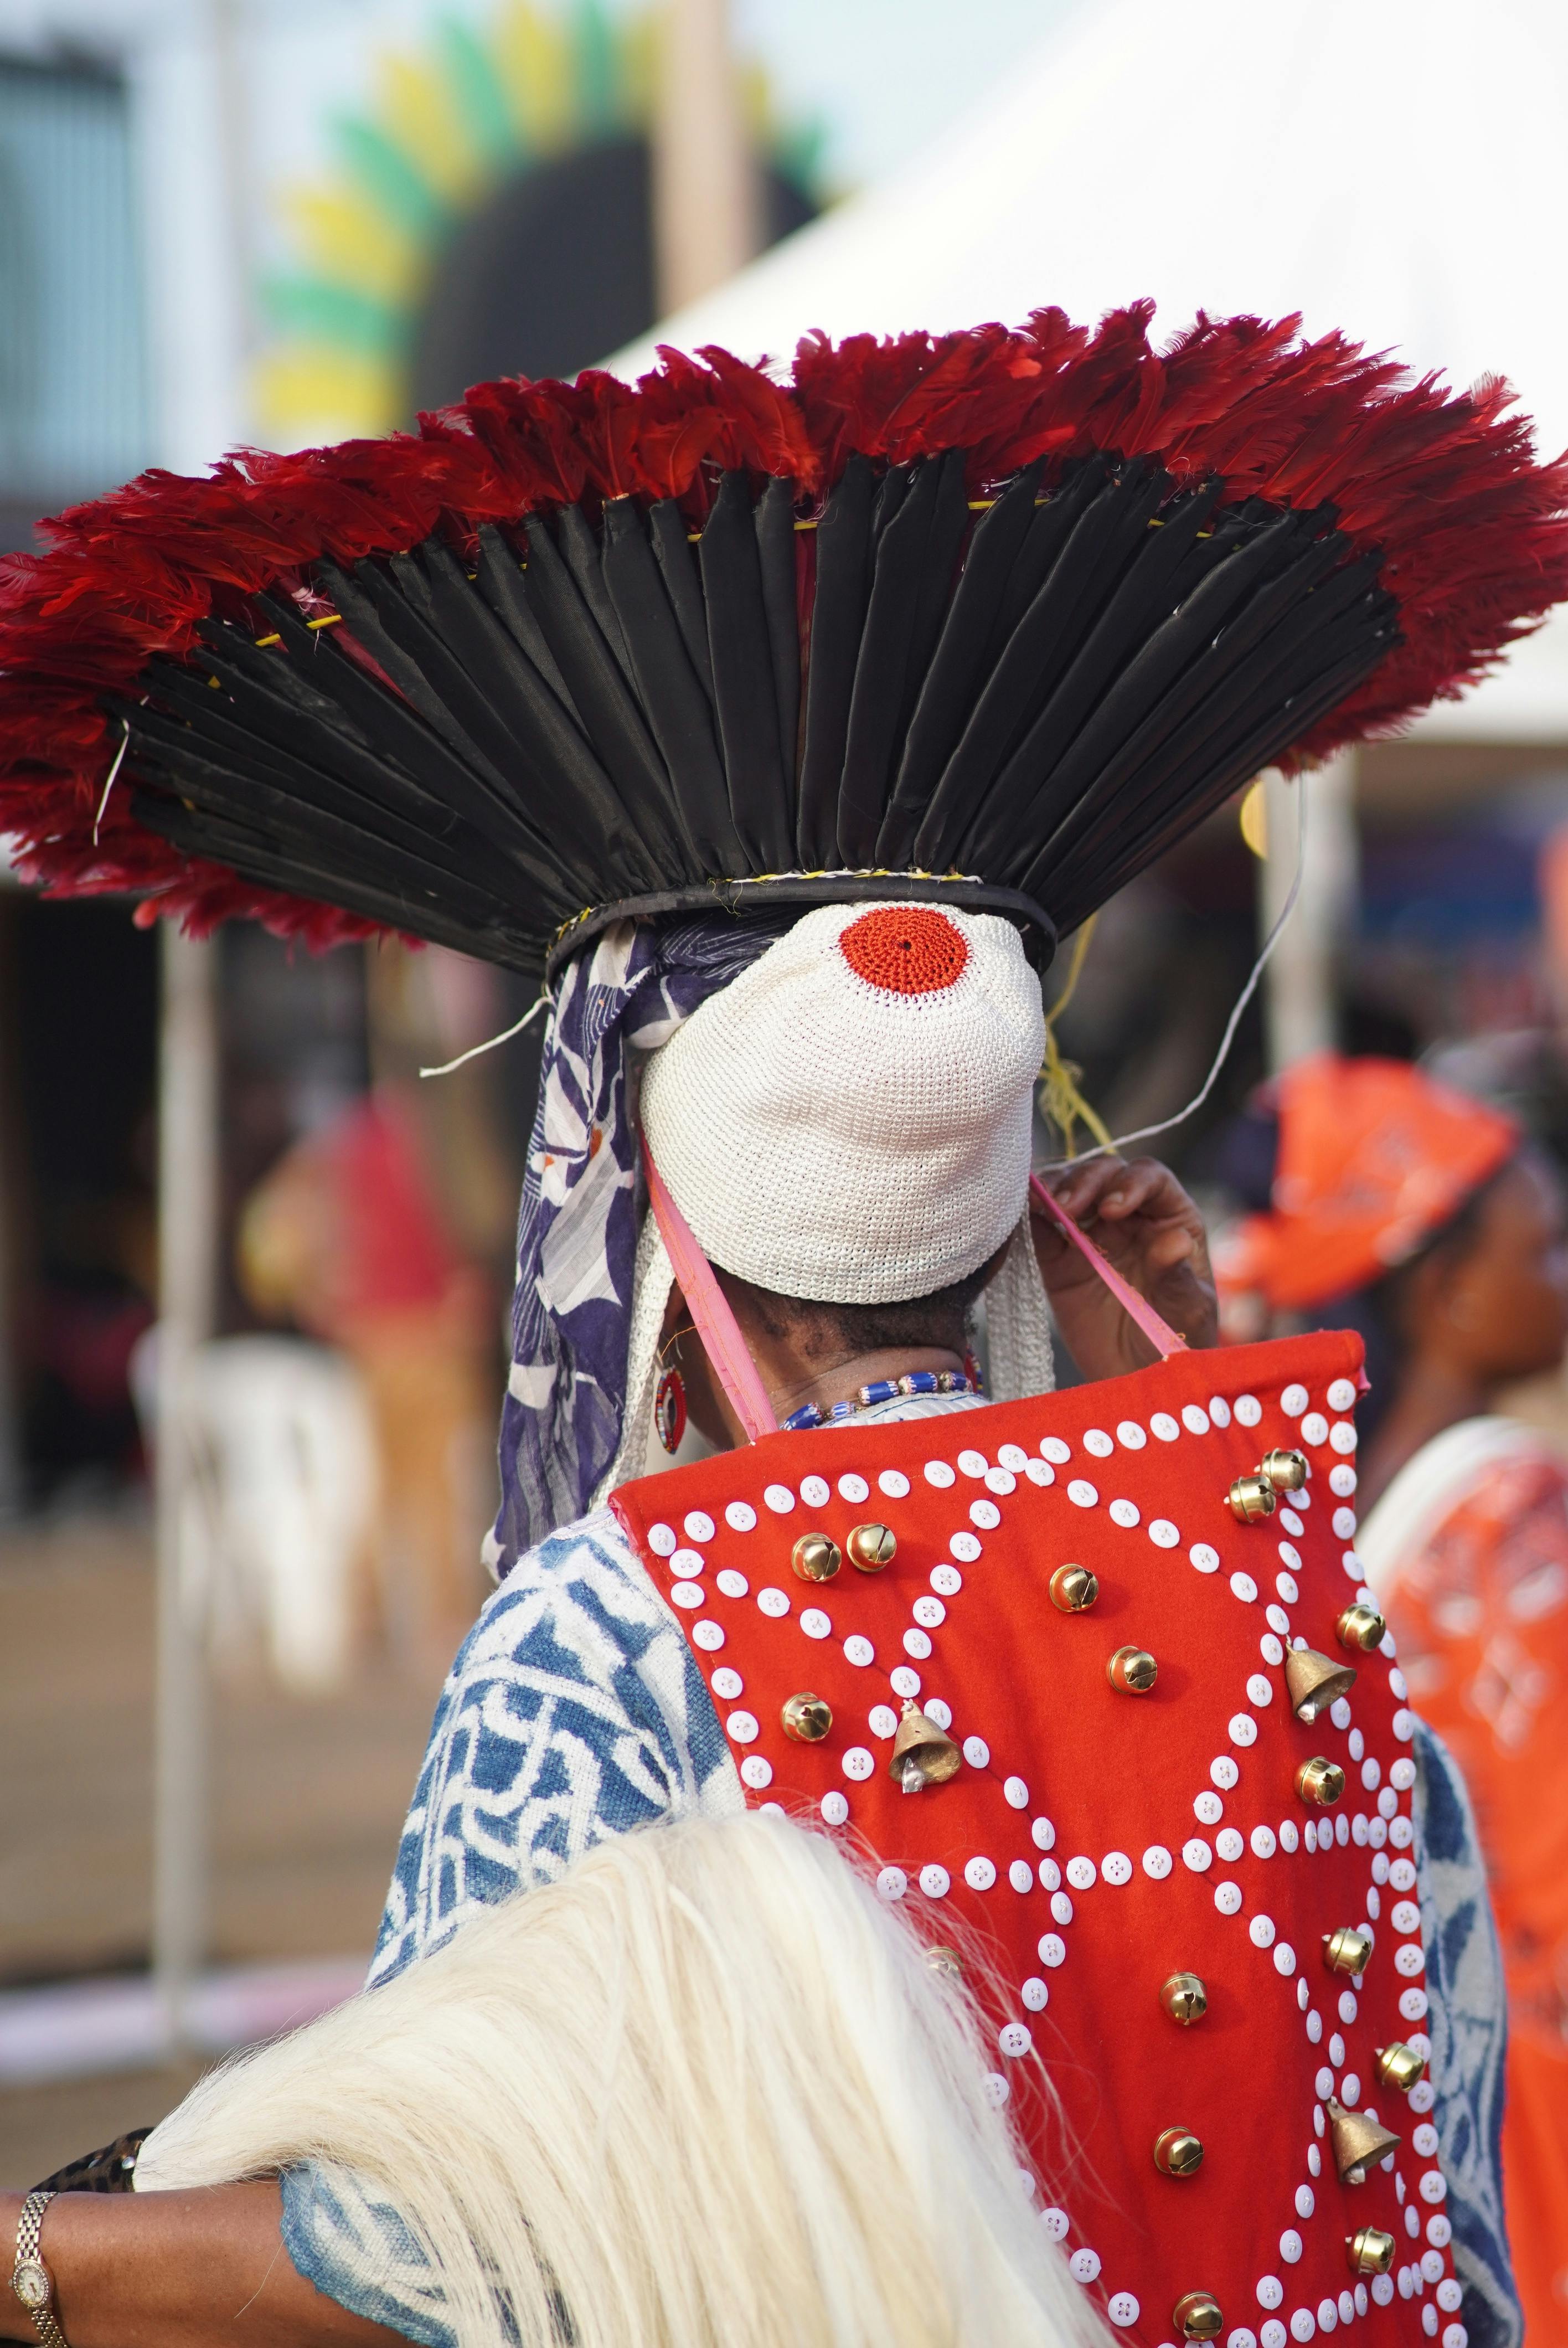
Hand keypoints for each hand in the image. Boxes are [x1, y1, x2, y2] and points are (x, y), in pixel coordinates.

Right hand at [1030, 1157, 1217, 1379]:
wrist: (1138, 1382)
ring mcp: (1092, 1235)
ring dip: (1054, 1191)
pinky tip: (1019, 1216)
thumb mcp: (1186, 1314)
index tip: (1113, 1208)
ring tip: (1040, 1205)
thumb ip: (1179, 1278)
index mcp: (1170, 1219)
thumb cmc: (1177, 1344)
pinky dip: (1027, 1217)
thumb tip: (1174, 1242)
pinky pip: (1040, 1229)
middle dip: (1085, 1182)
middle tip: (1067, 1208)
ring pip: (1071, 1191)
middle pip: (1106, 1175)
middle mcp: (1130, 1217)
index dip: (1130, 1183)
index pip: (1151, 1179)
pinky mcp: (1058, 1259)